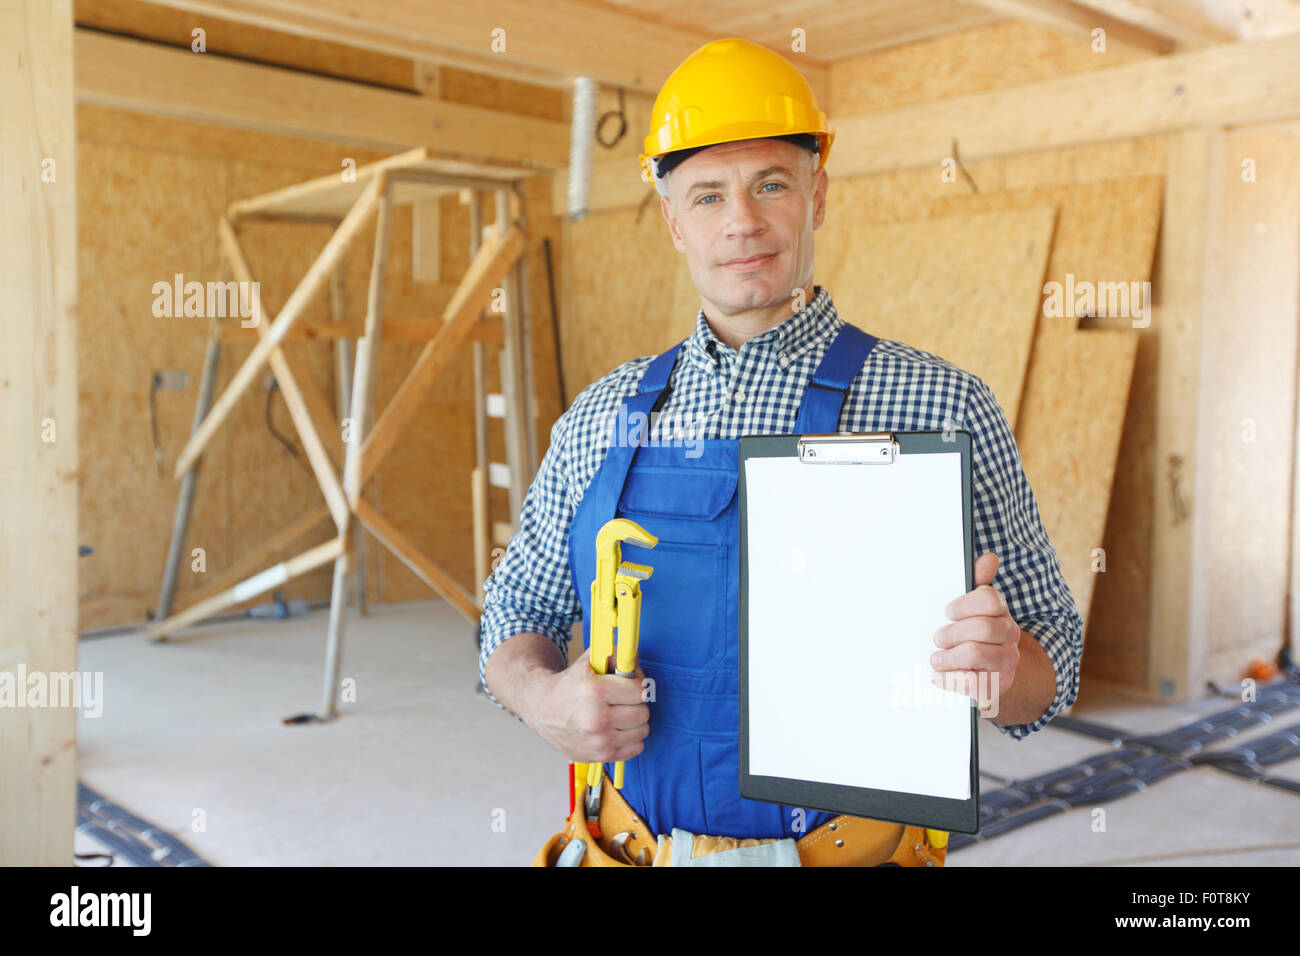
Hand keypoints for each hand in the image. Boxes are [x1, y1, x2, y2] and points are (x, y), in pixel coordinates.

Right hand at [524, 646, 650, 763]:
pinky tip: (618, 729)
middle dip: (636, 703)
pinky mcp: (599, 756)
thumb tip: (638, 665)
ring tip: (620, 714)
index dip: (637, 685)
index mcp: (594, 691)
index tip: (629, 685)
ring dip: (635, 722)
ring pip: (642, 731)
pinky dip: (631, 738)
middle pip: (642, 712)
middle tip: (624, 699)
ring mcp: (597, 742)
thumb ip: (619, 656)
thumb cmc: (569, 684)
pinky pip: (636, 748)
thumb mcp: (590, 660)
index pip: (640, 691)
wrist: (542, 708)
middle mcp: (596, 719)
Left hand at [930, 552, 1019, 717]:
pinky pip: (973, 682)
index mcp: (1001, 613)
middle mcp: (1009, 636)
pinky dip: (950, 679)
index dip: (965, 604)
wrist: (994, 677)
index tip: (947, 611)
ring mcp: (1006, 662)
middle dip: (953, 633)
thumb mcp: (975, 611)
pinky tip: (938, 677)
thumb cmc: (976, 638)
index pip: (991, 600)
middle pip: (983, 627)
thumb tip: (988, 558)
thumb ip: (978, 584)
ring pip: (976, 653)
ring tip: (936, 659)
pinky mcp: (997, 687)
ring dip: (949, 657)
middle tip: (937, 638)